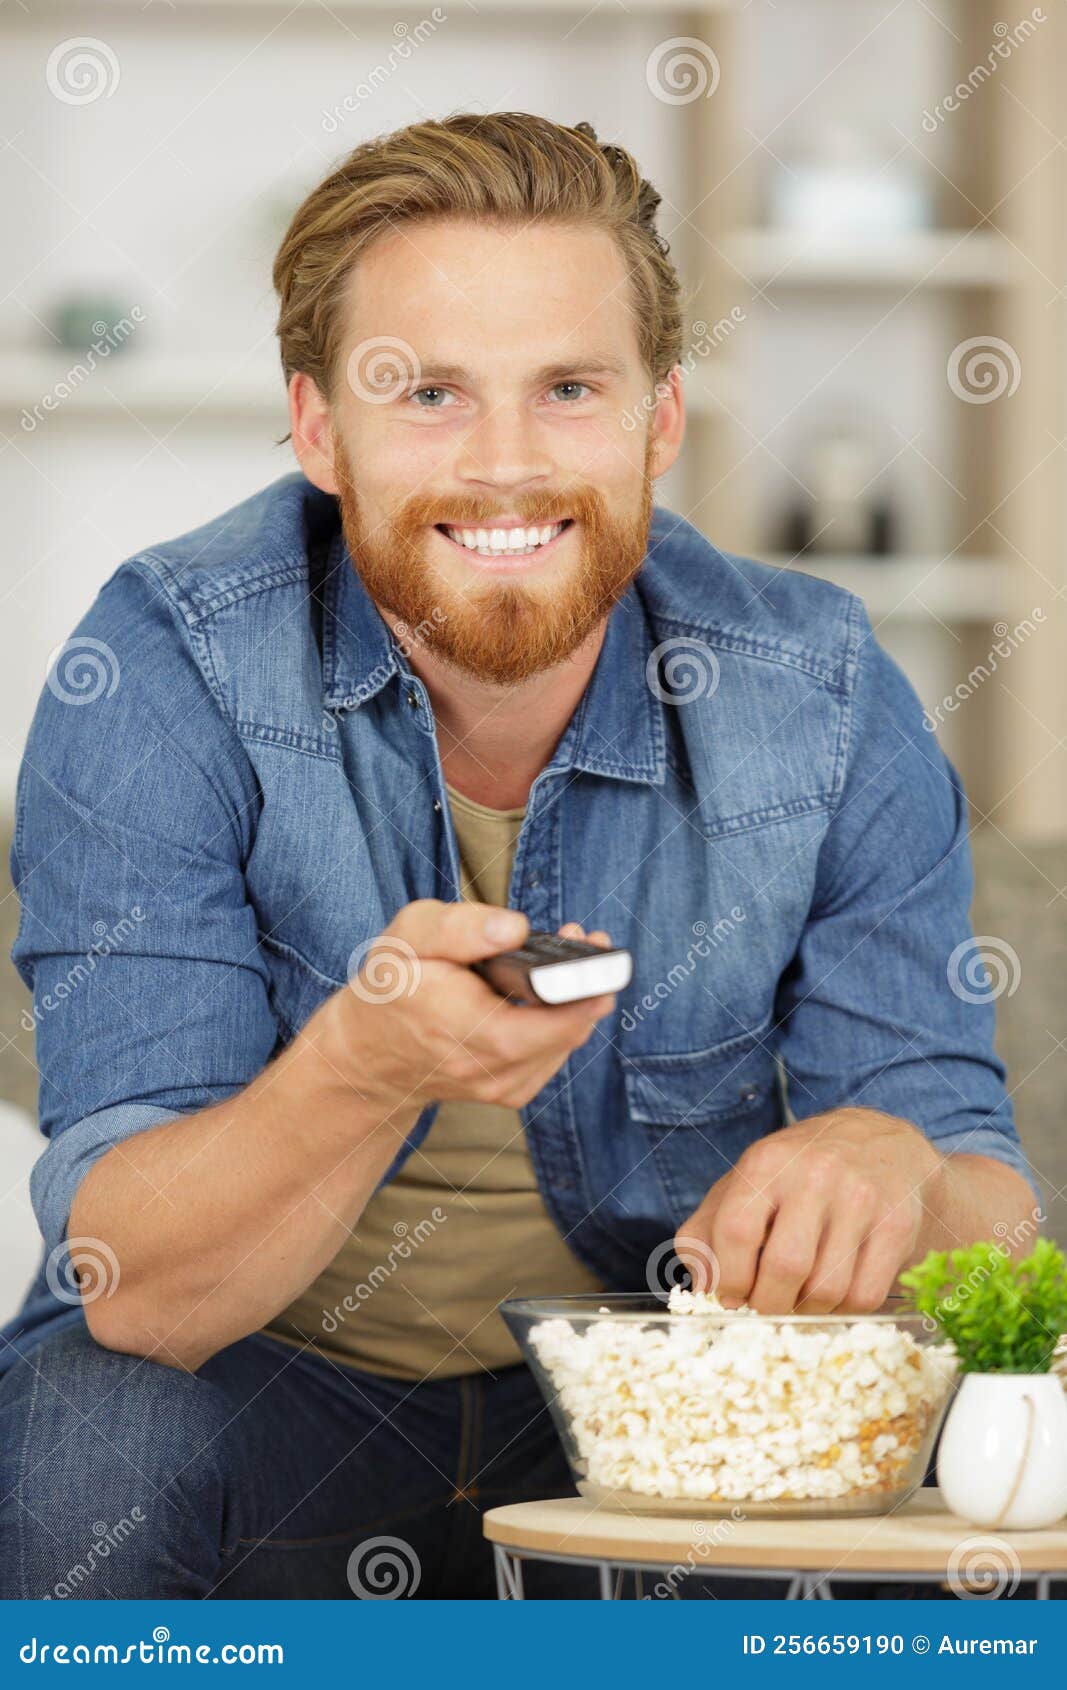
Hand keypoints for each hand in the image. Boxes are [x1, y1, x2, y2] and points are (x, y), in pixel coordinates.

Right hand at [312, 899, 615, 1116]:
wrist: (369, 1053)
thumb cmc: (391, 988)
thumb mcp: (410, 938)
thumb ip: (461, 927)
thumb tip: (516, 928)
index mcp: (460, 1027)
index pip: (539, 1025)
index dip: (578, 990)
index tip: (593, 947)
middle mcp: (486, 1068)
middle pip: (565, 1030)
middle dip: (585, 981)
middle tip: (585, 937)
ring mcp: (501, 1086)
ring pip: (566, 1041)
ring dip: (578, 999)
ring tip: (569, 956)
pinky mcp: (512, 1090)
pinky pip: (555, 1052)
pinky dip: (562, 1020)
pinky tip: (554, 991)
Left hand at [674, 1108, 944, 1314]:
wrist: (880, 1145)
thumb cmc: (797, 1174)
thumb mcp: (743, 1184)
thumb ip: (707, 1232)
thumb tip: (703, 1288)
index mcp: (767, 1161)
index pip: (736, 1231)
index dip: (729, 1278)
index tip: (731, 1296)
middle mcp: (815, 1174)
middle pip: (785, 1267)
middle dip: (768, 1303)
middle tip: (767, 1304)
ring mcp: (861, 1199)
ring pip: (826, 1290)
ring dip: (807, 1310)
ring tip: (800, 1295)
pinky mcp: (896, 1226)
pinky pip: (864, 1297)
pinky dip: (842, 1310)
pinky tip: (834, 1292)